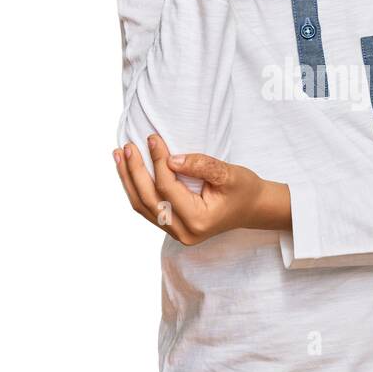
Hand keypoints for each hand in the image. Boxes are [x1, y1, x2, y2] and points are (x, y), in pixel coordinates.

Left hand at [113, 132, 290, 245]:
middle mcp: (184, 232)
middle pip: (148, 200)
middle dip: (135, 171)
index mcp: (198, 220)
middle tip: (127, 146)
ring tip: (120, 155)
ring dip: (129, 180)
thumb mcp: (228, 174)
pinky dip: (136, 188)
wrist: (253, 208)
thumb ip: (201, 165)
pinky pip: (148, 208)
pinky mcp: (173, 227)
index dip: (157, 161)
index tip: (153, 138)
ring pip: (143, 206)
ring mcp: (177, 233)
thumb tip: (171, 159)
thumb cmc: (244, 190)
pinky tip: (129, 170)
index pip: (167, 188)